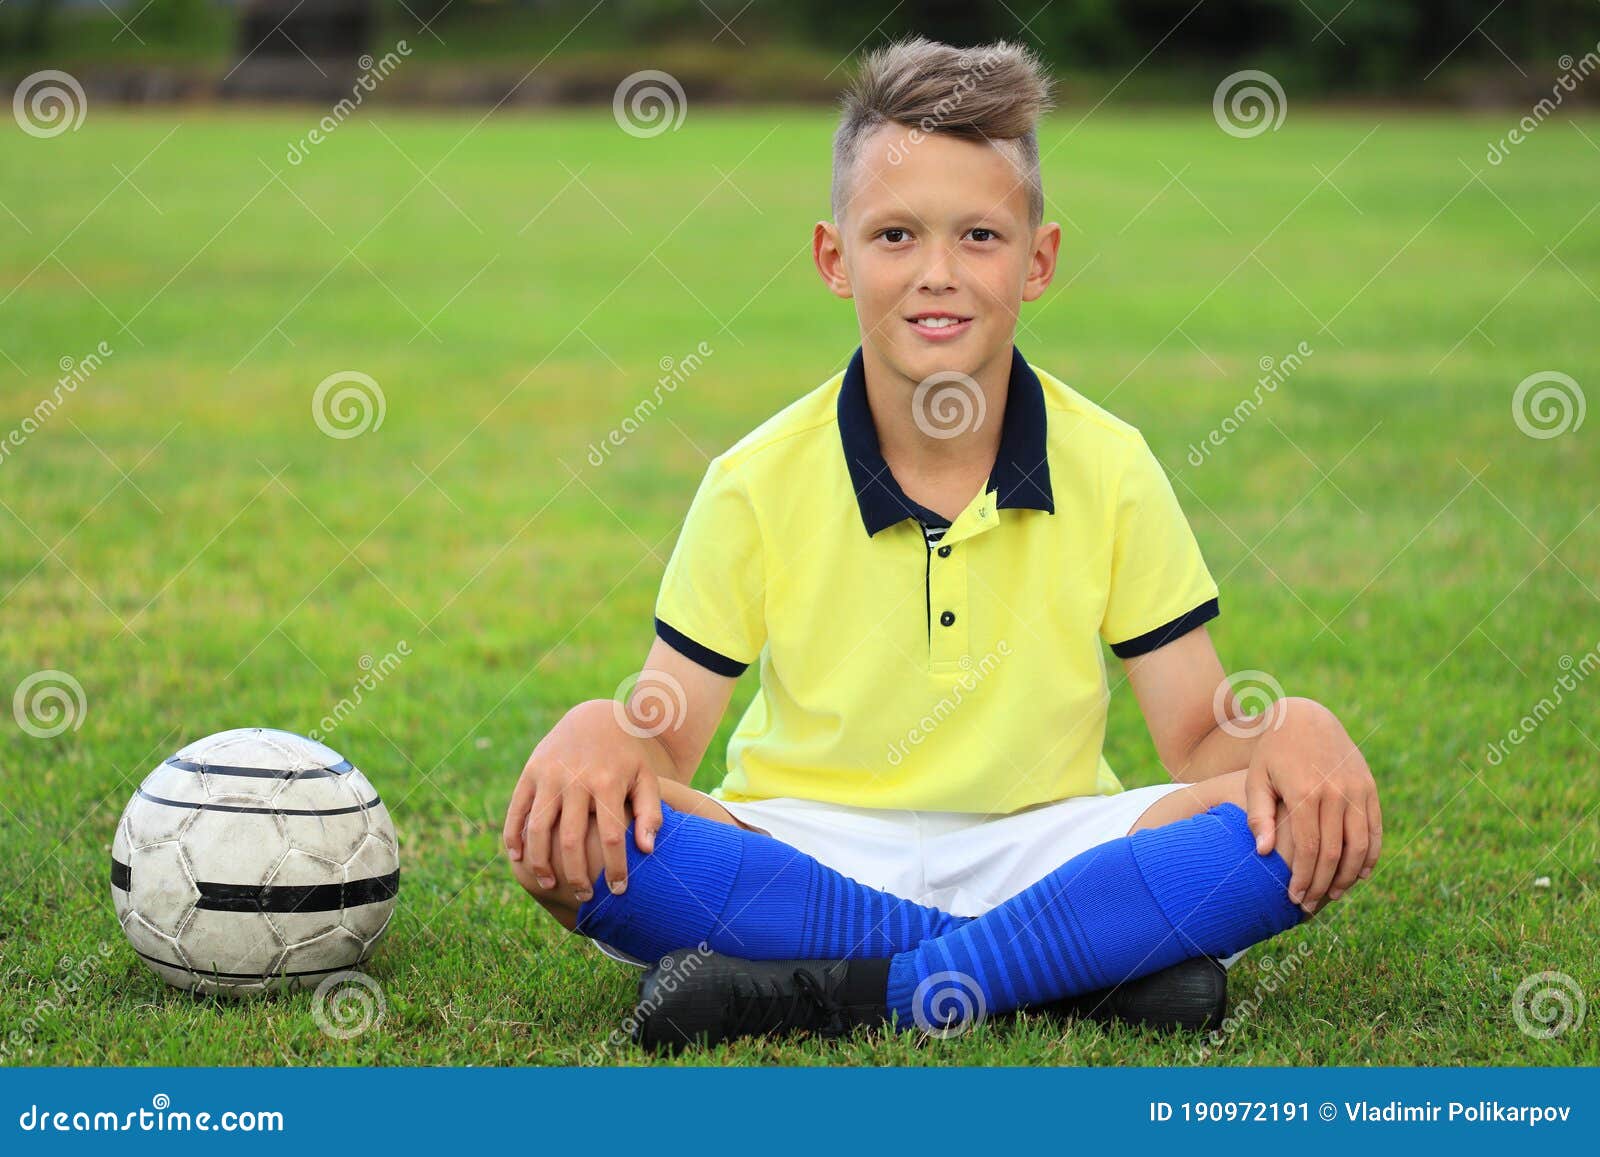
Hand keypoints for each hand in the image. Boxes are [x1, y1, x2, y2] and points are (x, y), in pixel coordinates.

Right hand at [501, 699, 664, 899]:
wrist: (596, 716)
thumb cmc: (627, 757)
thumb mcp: (646, 778)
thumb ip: (650, 813)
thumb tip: (646, 850)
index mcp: (607, 782)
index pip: (611, 836)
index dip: (614, 867)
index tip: (618, 890)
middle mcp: (576, 779)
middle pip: (572, 839)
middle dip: (577, 874)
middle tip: (586, 896)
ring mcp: (549, 775)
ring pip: (539, 829)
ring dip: (542, 863)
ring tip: (551, 885)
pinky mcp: (530, 771)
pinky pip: (517, 810)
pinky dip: (514, 836)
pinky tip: (519, 860)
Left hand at [1243, 698, 1380, 913]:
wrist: (1305, 716)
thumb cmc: (1272, 753)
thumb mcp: (1256, 779)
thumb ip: (1259, 816)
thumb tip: (1264, 853)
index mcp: (1304, 792)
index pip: (1309, 850)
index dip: (1304, 879)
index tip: (1294, 899)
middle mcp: (1334, 792)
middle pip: (1334, 853)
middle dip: (1323, 885)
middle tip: (1311, 905)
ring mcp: (1356, 789)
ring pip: (1360, 846)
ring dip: (1349, 877)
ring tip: (1333, 895)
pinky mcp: (1369, 787)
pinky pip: (1375, 829)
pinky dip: (1370, 855)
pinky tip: (1358, 874)